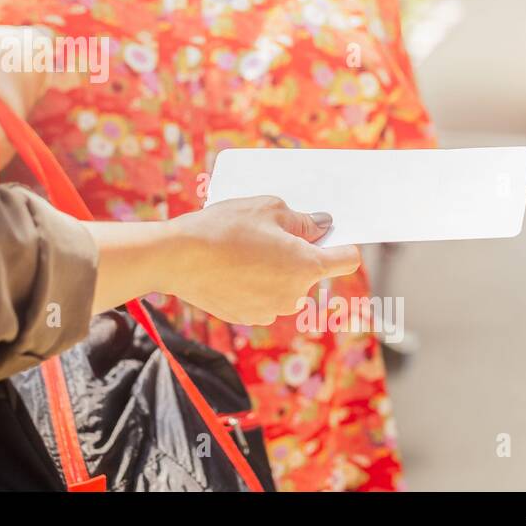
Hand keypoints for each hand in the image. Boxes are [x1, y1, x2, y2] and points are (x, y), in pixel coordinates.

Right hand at [160, 197, 360, 324]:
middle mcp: (295, 296)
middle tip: (267, 234)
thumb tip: (321, 227)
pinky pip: (262, 299)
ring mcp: (271, 311)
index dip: (342, 244)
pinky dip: (254, 285)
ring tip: (243, 251)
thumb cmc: (225, 227)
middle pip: (310, 273)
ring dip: (275, 272)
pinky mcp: (248, 318)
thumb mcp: (269, 207)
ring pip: (285, 286)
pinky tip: (230, 269)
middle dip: (297, 255)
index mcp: (307, 266)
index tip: (329, 235)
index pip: (347, 259)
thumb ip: (303, 220)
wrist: (177, 256)